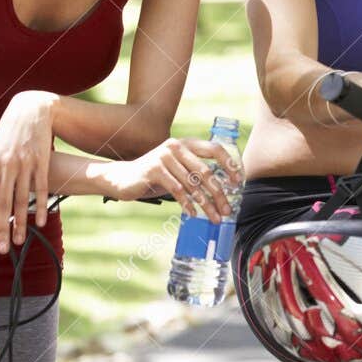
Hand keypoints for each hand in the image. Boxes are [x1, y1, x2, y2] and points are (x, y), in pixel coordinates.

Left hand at [0, 91, 58, 254]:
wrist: (31, 109)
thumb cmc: (11, 130)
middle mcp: (6, 167)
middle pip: (2, 204)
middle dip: (1, 229)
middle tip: (1, 249)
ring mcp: (24, 165)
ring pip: (21, 200)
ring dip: (19, 223)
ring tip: (18, 240)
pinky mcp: (42, 162)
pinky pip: (41, 189)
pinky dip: (41, 206)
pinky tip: (41, 221)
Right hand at [99, 137, 242, 222]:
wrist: (123, 178)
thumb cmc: (157, 176)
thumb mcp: (178, 168)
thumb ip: (196, 171)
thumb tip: (224, 188)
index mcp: (187, 143)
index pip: (215, 149)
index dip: (229, 164)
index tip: (237, 182)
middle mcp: (177, 146)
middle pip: (206, 172)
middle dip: (219, 194)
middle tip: (227, 211)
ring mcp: (164, 157)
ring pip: (193, 185)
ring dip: (206, 204)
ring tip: (214, 218)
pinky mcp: (154, 170)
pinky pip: (177, 190)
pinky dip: (187, 204)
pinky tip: (193, 214)